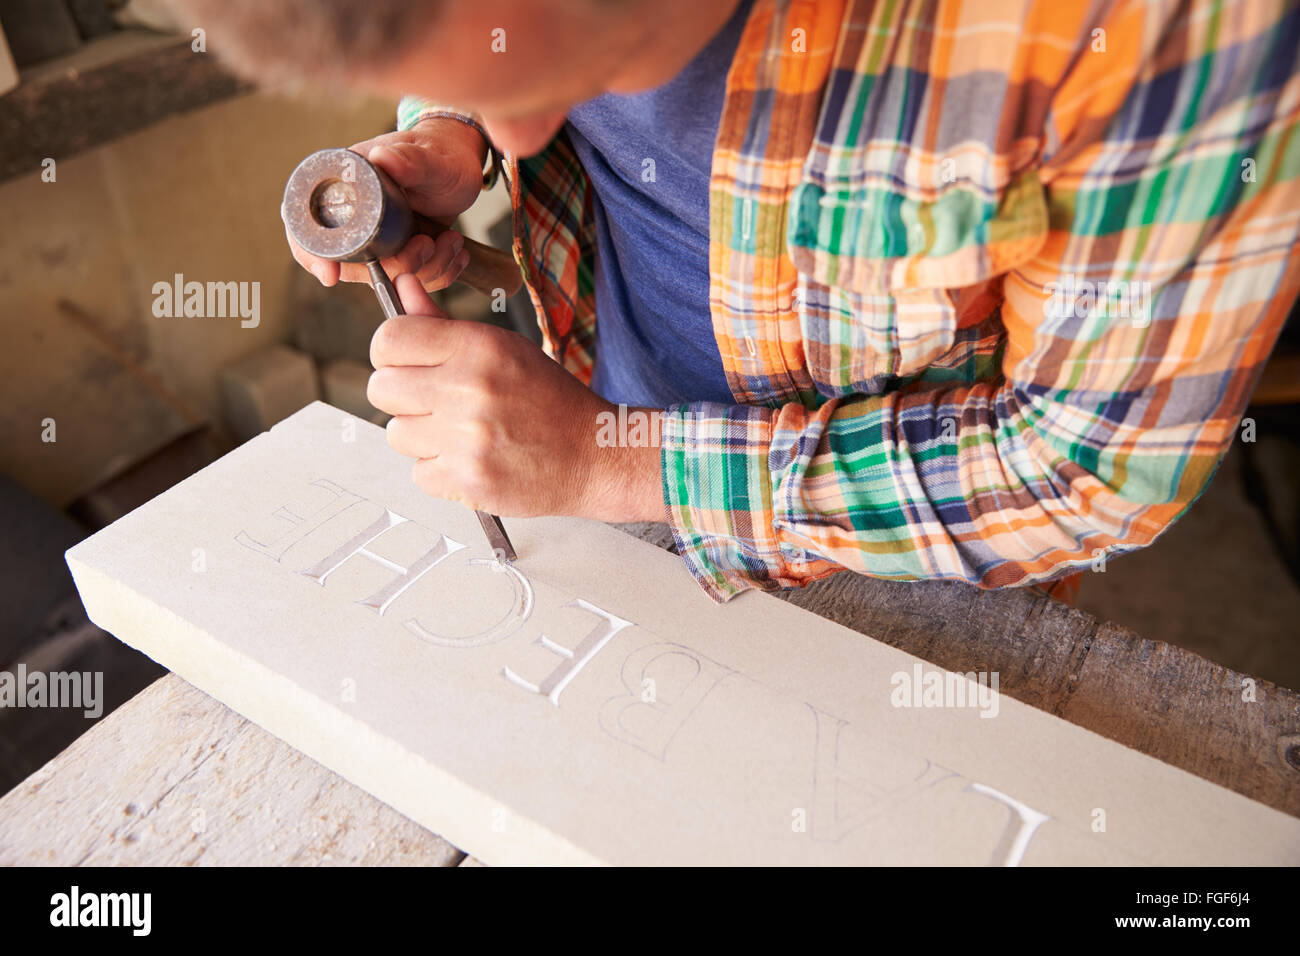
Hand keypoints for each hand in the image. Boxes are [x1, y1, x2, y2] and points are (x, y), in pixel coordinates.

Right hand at [285, 117, 486, 290]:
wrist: (460, 163)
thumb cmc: (440, 152)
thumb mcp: (430, 157)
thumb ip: (410, 159)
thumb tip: (383, 156)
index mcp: (344, 187)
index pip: (308, 227)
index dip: (312, 254)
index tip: (331, 274)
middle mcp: (355, 217)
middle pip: (353, 266)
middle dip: (395, 266)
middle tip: (426, 243)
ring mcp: (377, 240)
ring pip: (388, 277)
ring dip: (425, 268)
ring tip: (449, 241)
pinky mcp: (400, 254)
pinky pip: (413, 280)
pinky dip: (438, 272)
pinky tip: (454, 251)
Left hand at [367, 275, 663, 521]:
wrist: (594, 456)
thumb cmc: (551, 401)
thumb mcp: (505, 348)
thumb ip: (444, 324)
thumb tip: (402, 287)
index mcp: (478, 347)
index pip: (389, 339)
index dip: (389, 352)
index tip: (404, 363)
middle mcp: (469, 389)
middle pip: (380, 388)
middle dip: (401, 396)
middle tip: (432, 402)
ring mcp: (466, 438)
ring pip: (396, 434)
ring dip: (420, 436)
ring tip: (459, 432)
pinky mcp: (467, 479)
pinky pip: (418, 472)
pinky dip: (439, 470)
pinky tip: (471, 458)